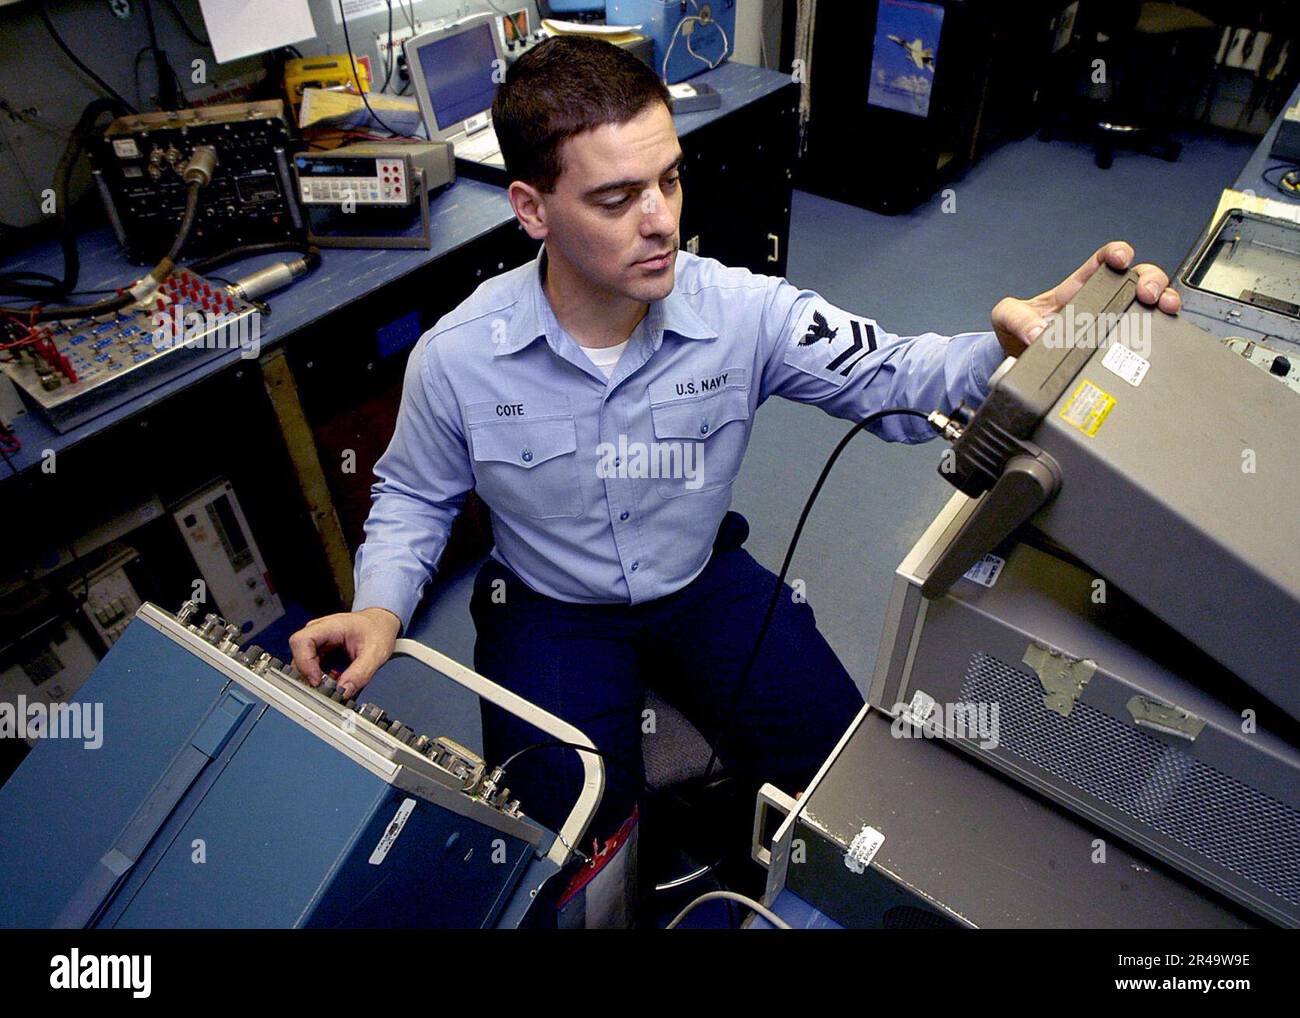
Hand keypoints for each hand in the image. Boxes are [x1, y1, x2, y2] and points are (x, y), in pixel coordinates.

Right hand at [288, 607, 400, 697]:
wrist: (381, 624)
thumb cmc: (378, 631)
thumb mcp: (375, 653)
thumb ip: (360, 673)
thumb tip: (344, 691)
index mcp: (330, 626)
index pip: (301, 642)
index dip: (304, 663)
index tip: (317, 680)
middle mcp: (318, 632)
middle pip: (298, 656)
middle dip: (309, 676)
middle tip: (326, 690)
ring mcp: (317, 642)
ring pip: (302, 665)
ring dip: (315, 679)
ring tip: (333, 685)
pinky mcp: (320, 651)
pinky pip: (311, 668)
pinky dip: (320, 678)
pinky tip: (334, 681)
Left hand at [991, 240, 1181, 357]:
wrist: (1020, 362)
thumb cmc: (1018, 332)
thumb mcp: (1006, 317)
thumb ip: (1017, 318)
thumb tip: (1037, 332)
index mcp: (1077, 287)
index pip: (1103, 261)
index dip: (1117, 253)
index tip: (1121, 258)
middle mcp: (1100, 301)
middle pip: (1138, 278)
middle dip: (1151, 278)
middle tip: (1146, 293)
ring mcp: (1113, 322)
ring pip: (1151, 303)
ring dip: (1165, 299)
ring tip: (1163, 308)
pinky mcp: (1118, 346)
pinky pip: (1147, 335)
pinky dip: (1162, 330)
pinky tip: (1163, 334)